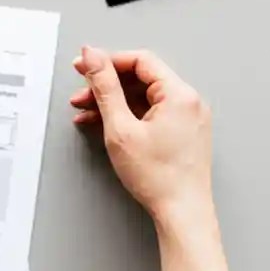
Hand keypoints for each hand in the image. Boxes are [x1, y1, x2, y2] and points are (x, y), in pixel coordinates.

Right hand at [69, 47, 213, 226]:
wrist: (181, 213)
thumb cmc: (158, 178)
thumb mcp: (121, 128)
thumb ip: (105, 88)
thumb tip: (93, 57)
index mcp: (179, 94)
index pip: (140, 61)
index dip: (107, 61)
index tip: (84, 66)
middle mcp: (189, 101)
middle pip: (141, 78)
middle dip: (107, 84)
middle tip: (80, 90)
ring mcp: (188, 118)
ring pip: (145, 97)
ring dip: (114, 101)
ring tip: (86, 111)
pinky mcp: (183, 133)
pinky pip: (153, 113)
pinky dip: (129, 115)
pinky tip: (106, 124)